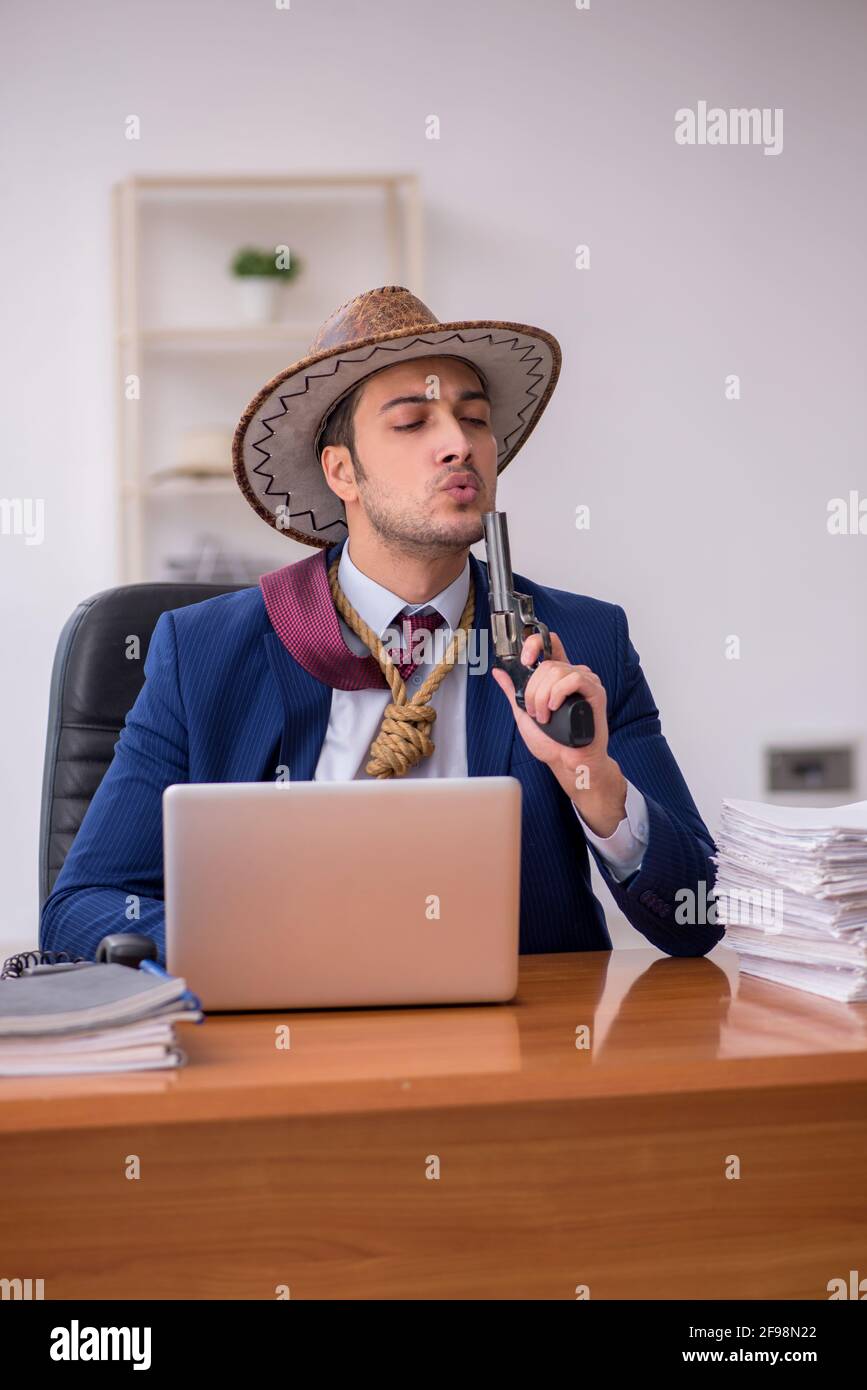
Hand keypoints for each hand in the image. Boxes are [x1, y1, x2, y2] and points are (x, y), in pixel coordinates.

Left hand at [491, 631, 626, 835]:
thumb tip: (499, 671)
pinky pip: (574, 678)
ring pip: (557, 670)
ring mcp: (586, 682)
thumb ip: (513, 691)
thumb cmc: (552, 742)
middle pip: (547, 663)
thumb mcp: (524, 713)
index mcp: (557, 677)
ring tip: (544, 717)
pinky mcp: (595, 692)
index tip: (524, 660)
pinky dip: (558, 693)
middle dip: (533, 690)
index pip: (549, 645)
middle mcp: (573, 675)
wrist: (568, 763)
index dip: (535, 644)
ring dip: (542, 696)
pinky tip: (554, 709)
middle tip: (534, 712)